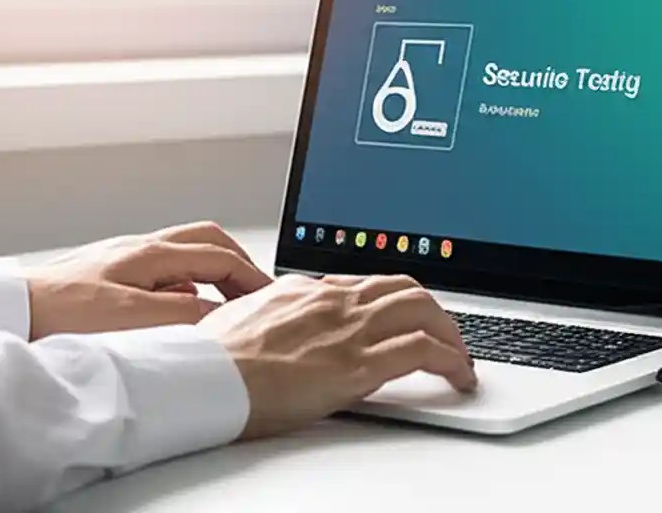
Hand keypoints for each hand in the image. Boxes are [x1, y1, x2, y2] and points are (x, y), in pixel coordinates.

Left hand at [25, 221, 270, 339]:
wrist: (9, 314)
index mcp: (151, 253)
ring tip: (223, 304)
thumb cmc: (59, 315)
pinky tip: (177, 312)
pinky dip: (184, 286)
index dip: (252, 278)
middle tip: (254, 291)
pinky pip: (161, 273)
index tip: (270, 299)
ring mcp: (122, 261)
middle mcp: (139, 249)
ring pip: (184, 255)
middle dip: (238, 263)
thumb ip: (188, 315)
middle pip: (206, 241)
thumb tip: (224, 316)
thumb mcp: (135, 320)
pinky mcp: (106, 277)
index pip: (221, 255)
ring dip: (212, 274)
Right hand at [197, 273, 477, 439]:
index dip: (391, 301)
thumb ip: (270, 314)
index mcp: (307, 290)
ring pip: (424, 309)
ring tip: (459, 355)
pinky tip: (459, 376)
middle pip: (405, 288)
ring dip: (450, 332)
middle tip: (443, 333)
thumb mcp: (241, 318)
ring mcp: (351, 330)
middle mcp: (335, 301)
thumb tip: (270, 320)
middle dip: (432, 310)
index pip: (365, 284)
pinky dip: (452, 361)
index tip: (400, 316)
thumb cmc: (211, 357)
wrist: (202, 377)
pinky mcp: (361, 366)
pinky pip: (425, 351)